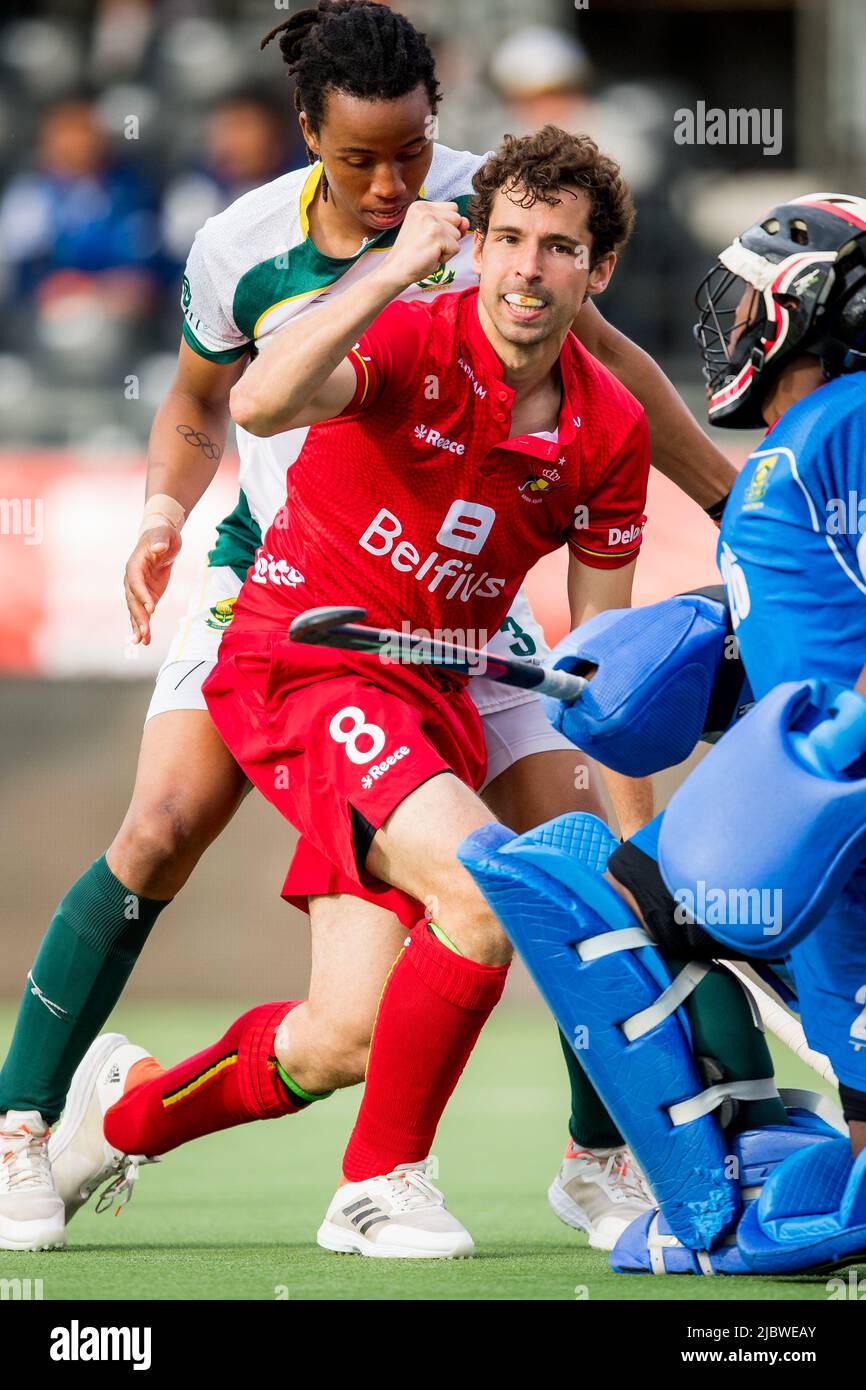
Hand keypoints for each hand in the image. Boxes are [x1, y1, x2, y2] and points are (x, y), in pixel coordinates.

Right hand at [124, 524, 181, 644]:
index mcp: (134, 565)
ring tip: (141, 642)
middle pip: (133, 600)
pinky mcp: (146, 595)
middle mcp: (132, 579)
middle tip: (144, 632)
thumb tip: (159, 547)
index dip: (142, 595)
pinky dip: (143, 625)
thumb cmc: (163, 535)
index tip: (151, 608)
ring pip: (135, 610)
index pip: (136, 583)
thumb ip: (161, 541)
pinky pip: (142, 612)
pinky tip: (145, 640)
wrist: (161, 537)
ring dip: (138, 626)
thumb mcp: (165, 535)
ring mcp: (138, 589)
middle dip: (139, 616)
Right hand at [383, 200, 468, 289]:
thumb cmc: (414, 255)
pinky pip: (456, 248)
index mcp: (421, 205)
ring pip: (458, 234)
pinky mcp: (436, 235)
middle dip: (449, 236)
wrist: (396, 270)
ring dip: (447, 247)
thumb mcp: (432, 235)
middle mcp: (425, 209)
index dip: (447, 226)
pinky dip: (446, 257)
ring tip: (429, 251)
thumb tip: (466, 221)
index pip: (453, 209)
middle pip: (457, 219)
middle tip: (428, 245)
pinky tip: (430, 257)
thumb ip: (451, 225)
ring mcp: (431, 222)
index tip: (429, 236)